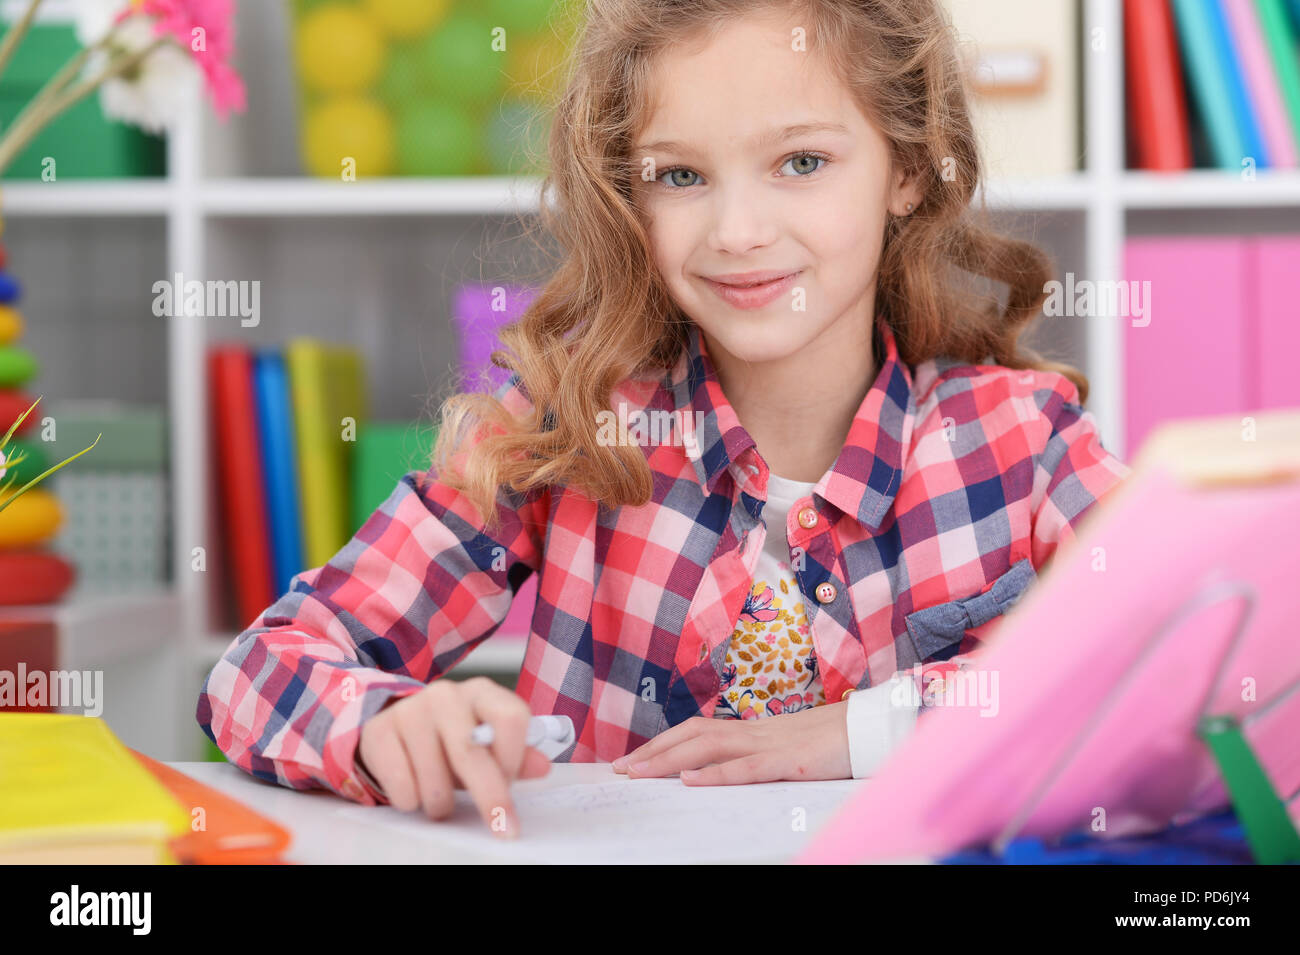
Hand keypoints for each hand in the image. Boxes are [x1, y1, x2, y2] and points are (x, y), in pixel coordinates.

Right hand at [357, 676, 551, 837]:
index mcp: (481, 693)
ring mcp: (410, 711)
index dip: (514, 756)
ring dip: (442, 805)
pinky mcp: (379, 732)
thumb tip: (542, 766)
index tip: (511, 781)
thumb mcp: (487, 745)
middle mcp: (446, 695)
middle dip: (490, 795)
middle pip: (472, 750)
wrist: (396, 728)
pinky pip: (402, 785)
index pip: (511, 717)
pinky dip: (412, 801)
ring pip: (435, 778)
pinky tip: (414, 790)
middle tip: (502, 828)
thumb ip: (517, 756)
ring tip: (441, 800)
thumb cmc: (451, 740)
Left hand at [611, 702, 851, 783]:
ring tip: (639, 773)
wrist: (878, 729)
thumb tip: (735, 769)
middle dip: (654, 751)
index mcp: (758, 730)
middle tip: (622, 769)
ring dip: (670, 760)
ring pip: (710, 747)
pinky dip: (716, 774)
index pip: (701, 730)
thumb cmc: (840, 741)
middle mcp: (758, 732)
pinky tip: (691, 781)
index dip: (666, 742)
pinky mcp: (791, 763)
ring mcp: (773, 745)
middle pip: (694, 735)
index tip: (637, 758)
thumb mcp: (795, 749)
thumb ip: (765, 756)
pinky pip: (747, 768)